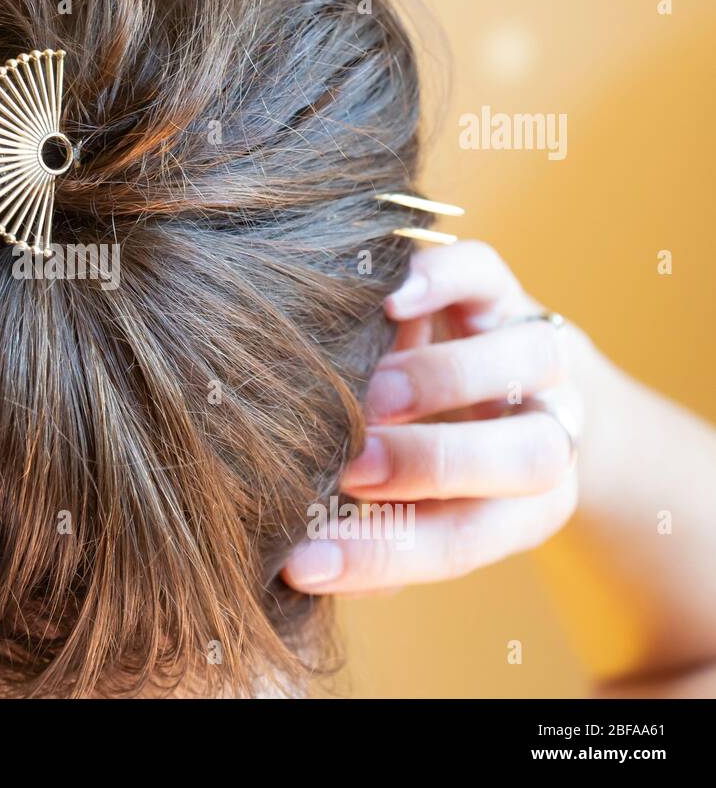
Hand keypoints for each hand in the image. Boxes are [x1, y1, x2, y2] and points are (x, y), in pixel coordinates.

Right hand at [283, 241, 582, 594]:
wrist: (502, 380)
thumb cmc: (433, 471)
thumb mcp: (413, 514)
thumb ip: (371, 537)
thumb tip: (295, 565)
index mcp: (525, 507)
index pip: (459, 539)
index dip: (380, 556)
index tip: (300, 563)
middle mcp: (545, 430)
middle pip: (531, 456)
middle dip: (436, 464)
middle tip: (351, 467)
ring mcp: (529, 354)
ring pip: (527, 358)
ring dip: (444, 379)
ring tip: (368, 391)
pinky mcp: (496, 288)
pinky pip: (484, 273)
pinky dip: (438, 281)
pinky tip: (385, 300)